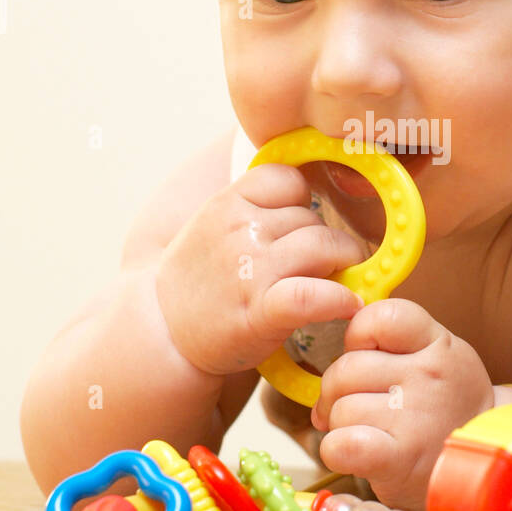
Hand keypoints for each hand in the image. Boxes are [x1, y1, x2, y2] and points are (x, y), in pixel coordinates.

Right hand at [155, 164, 366, 375]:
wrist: (163, 330)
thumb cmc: (201, 276)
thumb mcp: (215, 223)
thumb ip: (255, 204)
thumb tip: (311, 186)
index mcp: (228, 202)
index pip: (289, 180)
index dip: (303, 202)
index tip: (300, 226)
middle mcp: (239, 230)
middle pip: (313, 218)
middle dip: (324, 241)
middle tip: (320, 265)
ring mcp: (250, 270)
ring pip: (324, 246)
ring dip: (340, 264)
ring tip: (336, 281)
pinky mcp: (260, 312)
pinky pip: (312, 295)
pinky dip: (338, 298)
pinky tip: (348, 304)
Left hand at [310, 298, 495, 510]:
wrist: (485, 467)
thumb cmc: (448, 411)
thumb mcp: (441, 359)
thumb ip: (396, 344)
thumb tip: (334, 352)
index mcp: (439, 345)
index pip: (382, 316)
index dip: (358, 334)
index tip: (364, 355)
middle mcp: (429, 376)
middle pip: (347, 367)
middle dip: (337, 390)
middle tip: (352, 407)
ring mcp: (416, 418)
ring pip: (339, 408)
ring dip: (339, 425)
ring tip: (365, 433)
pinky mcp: (400, 460)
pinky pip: (341, 445)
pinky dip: (336, 450)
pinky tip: (353, 452)